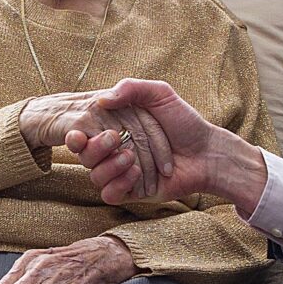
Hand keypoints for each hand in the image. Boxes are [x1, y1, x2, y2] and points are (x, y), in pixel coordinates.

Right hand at [72, 78, 267, 213]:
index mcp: (116, 128)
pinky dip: (119, 184)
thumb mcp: (159, 94)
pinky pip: (110, 195)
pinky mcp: (132, 192)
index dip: (76, 137)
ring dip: (109, 166)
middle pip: (86, 157)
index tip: (75, 133)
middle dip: (95, 149)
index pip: (85, 134)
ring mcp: (123, 173)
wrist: (207, 152)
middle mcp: (116, 151)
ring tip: (131, 157)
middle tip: (113, 139)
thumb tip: (101, 100)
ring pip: (96, 177)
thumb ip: (131, 88)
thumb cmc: (184, 122)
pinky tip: (136, 173)